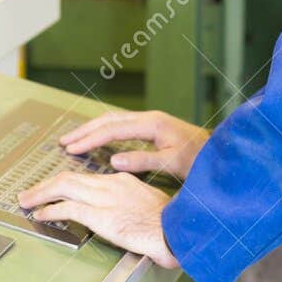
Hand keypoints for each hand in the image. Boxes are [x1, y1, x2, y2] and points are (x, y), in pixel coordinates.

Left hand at [17, 172, 178, 267]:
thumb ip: (127, 205)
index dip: (64, 183)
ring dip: (41, 194)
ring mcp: (105, 199)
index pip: (85, 177)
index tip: (53, 189)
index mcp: (122, 180)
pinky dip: (51, 210)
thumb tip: (115, 215)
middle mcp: (110, 184)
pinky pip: (68, 208)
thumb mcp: (146, 205)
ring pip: (63, 187)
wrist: (177, 231)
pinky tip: (41, 214)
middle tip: (29, 193)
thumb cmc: (169, 224)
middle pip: (69, 178)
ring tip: (26, 201)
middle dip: (45, 185)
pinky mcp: (101, 215)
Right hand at [59, 110, 209, 180]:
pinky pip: (121, 125)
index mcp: (152, 124)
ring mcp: (150, 121)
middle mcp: (149, 118)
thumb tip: (113, 160)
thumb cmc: (198, 159)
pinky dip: (104, 131)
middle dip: (85, 130)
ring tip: (74, 139)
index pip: (112, 129)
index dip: (90, 139)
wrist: (218, 152)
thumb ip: (142, 161)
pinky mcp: (152, 127)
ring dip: (92, 129)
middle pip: (108, 119)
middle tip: (64, 141)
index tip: (71, 148)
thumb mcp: (171, 163)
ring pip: (113, 120)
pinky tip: (97, 139)